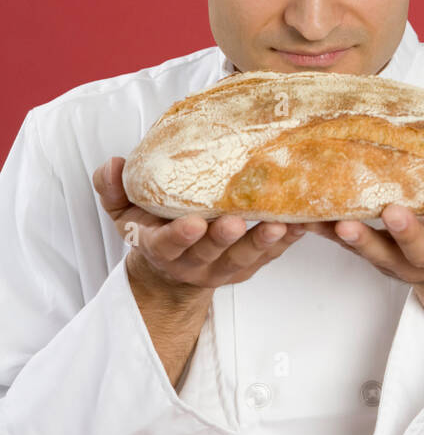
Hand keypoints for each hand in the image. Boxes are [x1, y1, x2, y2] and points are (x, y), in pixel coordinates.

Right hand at [92, 156, 309, 292]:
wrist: (171, 271)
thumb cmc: (151, 229)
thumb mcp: (122, 211)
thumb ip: (112, 188)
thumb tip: (112, 163)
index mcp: (160, 249)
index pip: (166, 246)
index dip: (178, 237)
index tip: (192, 224)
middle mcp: (192, 263)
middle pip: (209, 254)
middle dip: (223, 239)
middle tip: (236, 222)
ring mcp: (223, 268)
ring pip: (244, 258)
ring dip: (261, 242)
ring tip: (279, 224)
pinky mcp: (248, 267)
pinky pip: (269, 256)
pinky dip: (285, 242)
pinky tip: (301, 224)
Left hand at [300, 143, 423, 289]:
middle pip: (419, 252)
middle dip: (406, 233)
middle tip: (392, 211)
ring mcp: (402, 263)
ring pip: (379, 255)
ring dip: (360, 240)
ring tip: (343, 224)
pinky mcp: (376, 259)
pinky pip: (351, 248)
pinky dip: (330, 235)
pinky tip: (310, 220)